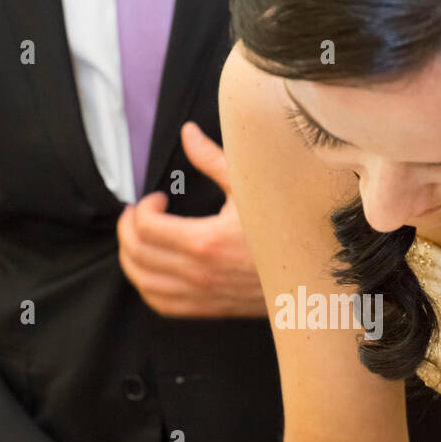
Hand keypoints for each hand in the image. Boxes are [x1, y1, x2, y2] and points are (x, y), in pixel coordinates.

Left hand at [117, 122, 267, 318]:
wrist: (312, 274)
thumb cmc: (284, 229)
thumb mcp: (249, 188)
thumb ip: (212, 160)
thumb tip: (188, 134)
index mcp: (205, 241)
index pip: (145, 226)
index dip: (142, 208)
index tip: (158, 199)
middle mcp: (198, 273)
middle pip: (136, 253)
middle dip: (128, 228)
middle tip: (138, 214)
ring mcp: (201, 294)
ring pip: (142, 281)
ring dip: (131, 257)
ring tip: (139, 239)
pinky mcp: (208, 308)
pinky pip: (161, 303)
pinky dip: (147, 285)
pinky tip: (153, 269)